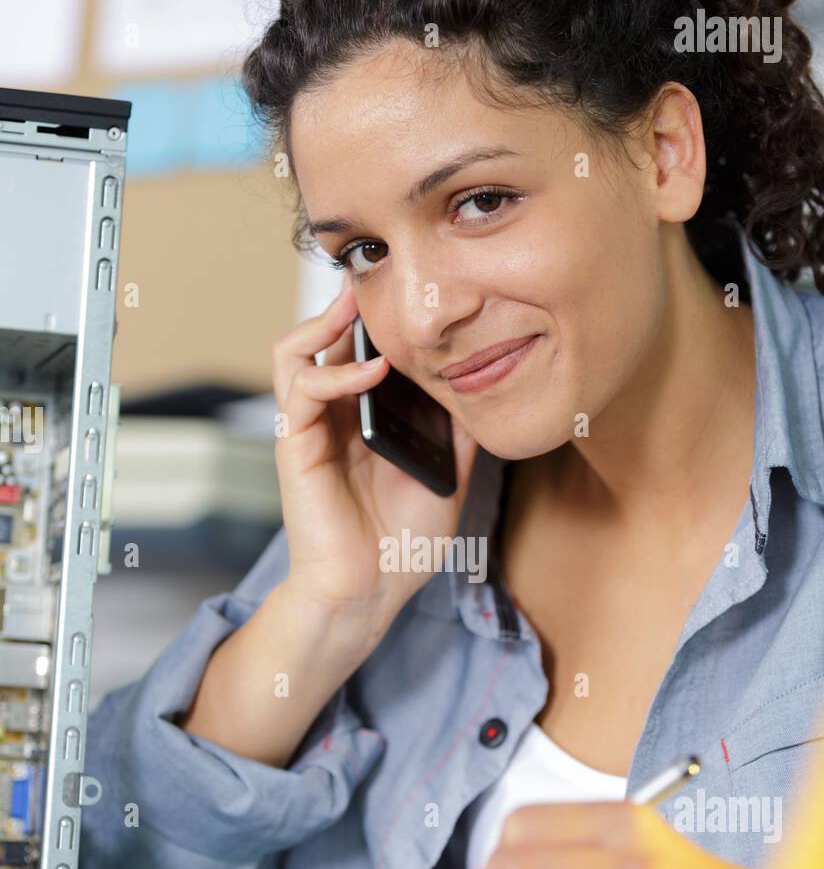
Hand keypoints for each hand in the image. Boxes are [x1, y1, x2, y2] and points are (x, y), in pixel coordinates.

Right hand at [272, 283, 478, 637]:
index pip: (354, 350)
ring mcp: (309, 430)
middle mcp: (329, 417)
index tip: (413, 292)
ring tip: (357, 303)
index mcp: (359, 420)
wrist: (371, 593)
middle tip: (381, 276)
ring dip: (323, 321)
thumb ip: (457, 434)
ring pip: (294, 352)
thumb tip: (484, 389)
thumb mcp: (447, 476)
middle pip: (322, 338)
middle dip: (345, 303)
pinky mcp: (296, 448)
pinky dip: (334, 371)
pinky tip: (373, 369)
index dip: (374, 318)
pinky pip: (301, 391)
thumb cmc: (401, 544)